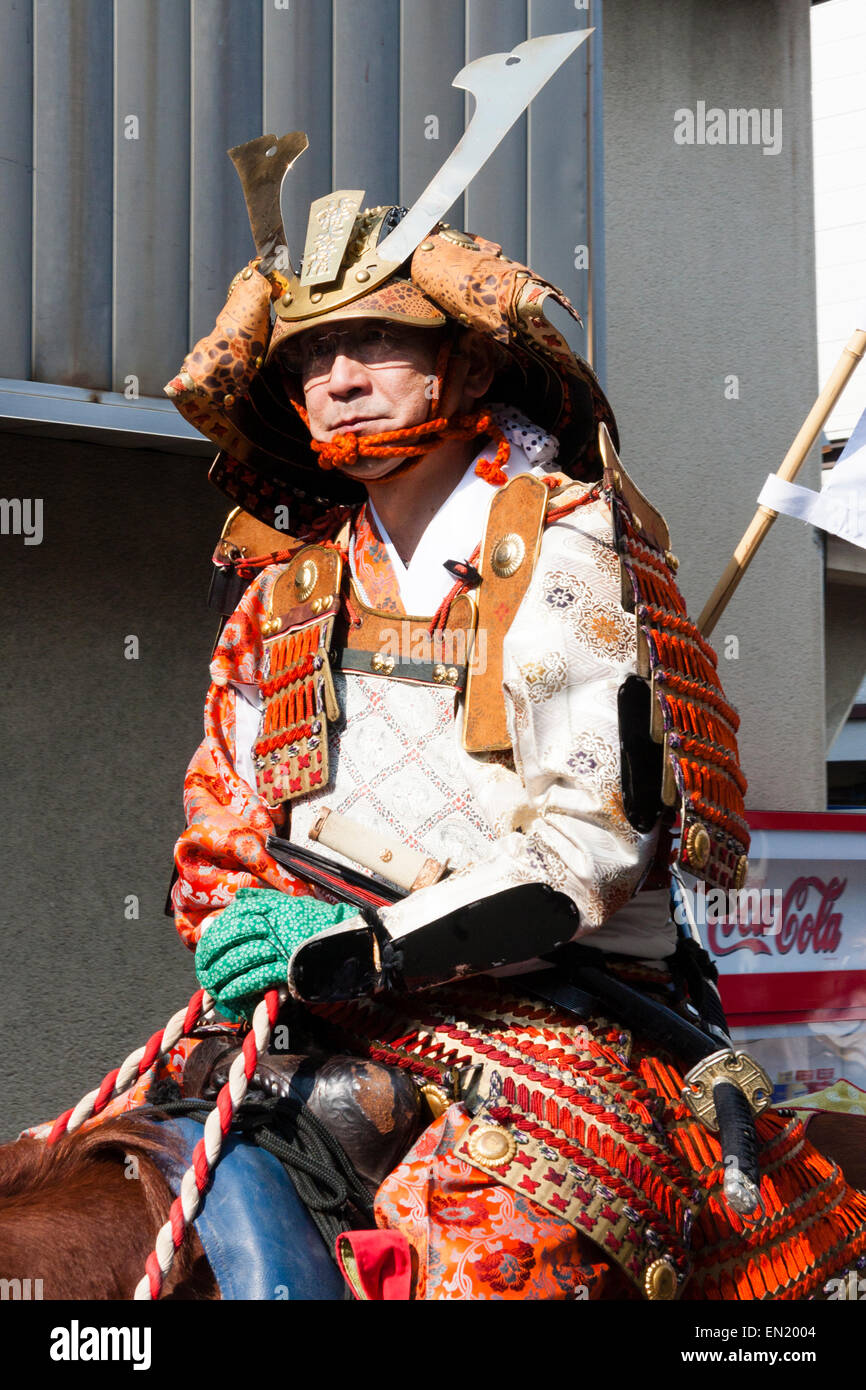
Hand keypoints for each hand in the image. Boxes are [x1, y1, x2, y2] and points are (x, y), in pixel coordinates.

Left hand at [195, 888, 357, 1019]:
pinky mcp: (288, 967)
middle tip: (202, 966)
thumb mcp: (294, 903)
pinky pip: (256, 977)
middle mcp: (275, 923)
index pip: (237, 914)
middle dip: (212, 952)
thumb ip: (265, 899)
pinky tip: (228, 993)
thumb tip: (239, 896)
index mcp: (274, 906)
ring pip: (241, 958)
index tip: (206, 943)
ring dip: (221, 973)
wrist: (349, 942)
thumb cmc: (321, 924)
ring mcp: (281, 945)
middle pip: (233, 935)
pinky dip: (239, 987)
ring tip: (211, 983)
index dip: (218, 930)